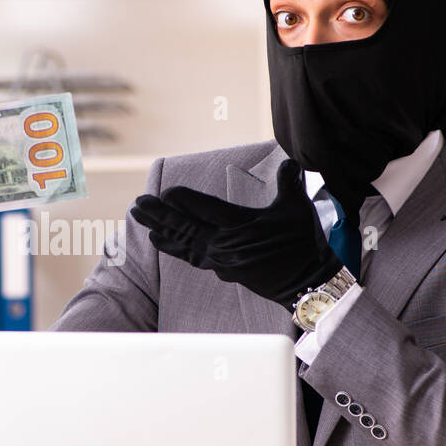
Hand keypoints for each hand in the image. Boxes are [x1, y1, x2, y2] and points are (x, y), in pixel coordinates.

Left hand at [129, 159, 340, 309]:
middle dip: (159, 215)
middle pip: (186, 228)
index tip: (165, 192)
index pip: (207, 211)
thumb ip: (289, 183)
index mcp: (243, 226)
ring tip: (140, 219)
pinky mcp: (223, 271)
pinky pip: (191, 257)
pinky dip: (173, 247)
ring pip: (184, 244)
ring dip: (160, 230)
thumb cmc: (304, 244)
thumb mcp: (298, 209)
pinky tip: (159, 240)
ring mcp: (222, 261)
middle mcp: (227, 245)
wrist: (308, 284)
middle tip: (138, 204)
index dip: (184, 202)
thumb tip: (292, 161)